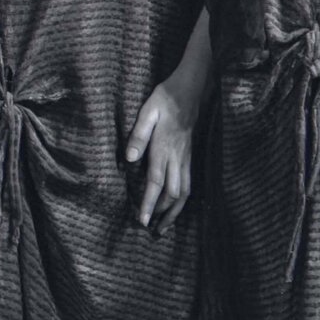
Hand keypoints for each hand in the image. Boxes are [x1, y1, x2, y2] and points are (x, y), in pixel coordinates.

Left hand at [123, 80, 197, 228]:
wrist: (189, 90)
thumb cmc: (165, 98)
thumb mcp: (147, 111)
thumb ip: (139, 135)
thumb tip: (129, 158)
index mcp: (164, 148)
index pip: (155, 182)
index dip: (149, 203)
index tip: (142, 220)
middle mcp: (177, 157)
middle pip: (172, 193)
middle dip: (162, 213)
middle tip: (150, 229)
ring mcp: (186, 158)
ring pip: (184, 192)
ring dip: (174, 211)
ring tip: (164, 226)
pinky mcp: (190, 156)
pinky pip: (189, 183)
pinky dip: (183, 199)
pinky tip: (176, 206)